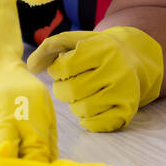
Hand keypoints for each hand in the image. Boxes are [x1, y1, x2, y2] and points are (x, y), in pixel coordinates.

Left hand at [27, 27, 163, 131]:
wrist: (134, 60)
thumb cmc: (96, 51)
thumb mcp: (76, 40)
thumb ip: (49, 47)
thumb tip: (31, 66)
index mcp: (103, 49)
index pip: (64, 68)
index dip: (56, 70)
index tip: (62, 68)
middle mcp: (117, 70)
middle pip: (71, 91)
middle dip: (62, 89)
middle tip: (69, 83)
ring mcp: (124, 92)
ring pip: (82, 109)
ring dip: (74, 104)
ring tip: (81, 94)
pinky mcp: (127, 110)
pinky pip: (96, 124)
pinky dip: (86, 119)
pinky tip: (90, 106)